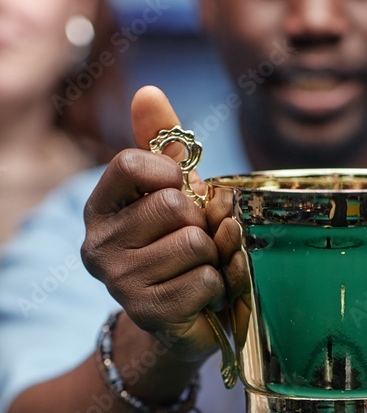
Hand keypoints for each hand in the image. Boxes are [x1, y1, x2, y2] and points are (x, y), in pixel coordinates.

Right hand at [81, 86, 232, 361]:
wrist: (184, 321)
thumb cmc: (179, 247)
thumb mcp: (172, 192)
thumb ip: (161, 145)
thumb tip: (148, 91)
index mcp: (100, 209)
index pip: (131, 163)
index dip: (170, 173)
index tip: (182, 190)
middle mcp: (99, 246)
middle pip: (173, 206)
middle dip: (202, 222)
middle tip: (200, 239)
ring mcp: (120, 283)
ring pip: (194, 245)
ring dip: (214, 256)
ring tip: (203, 267)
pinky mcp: (149, 314)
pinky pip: (206, 280)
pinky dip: (220, 285)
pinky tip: (207, 294)